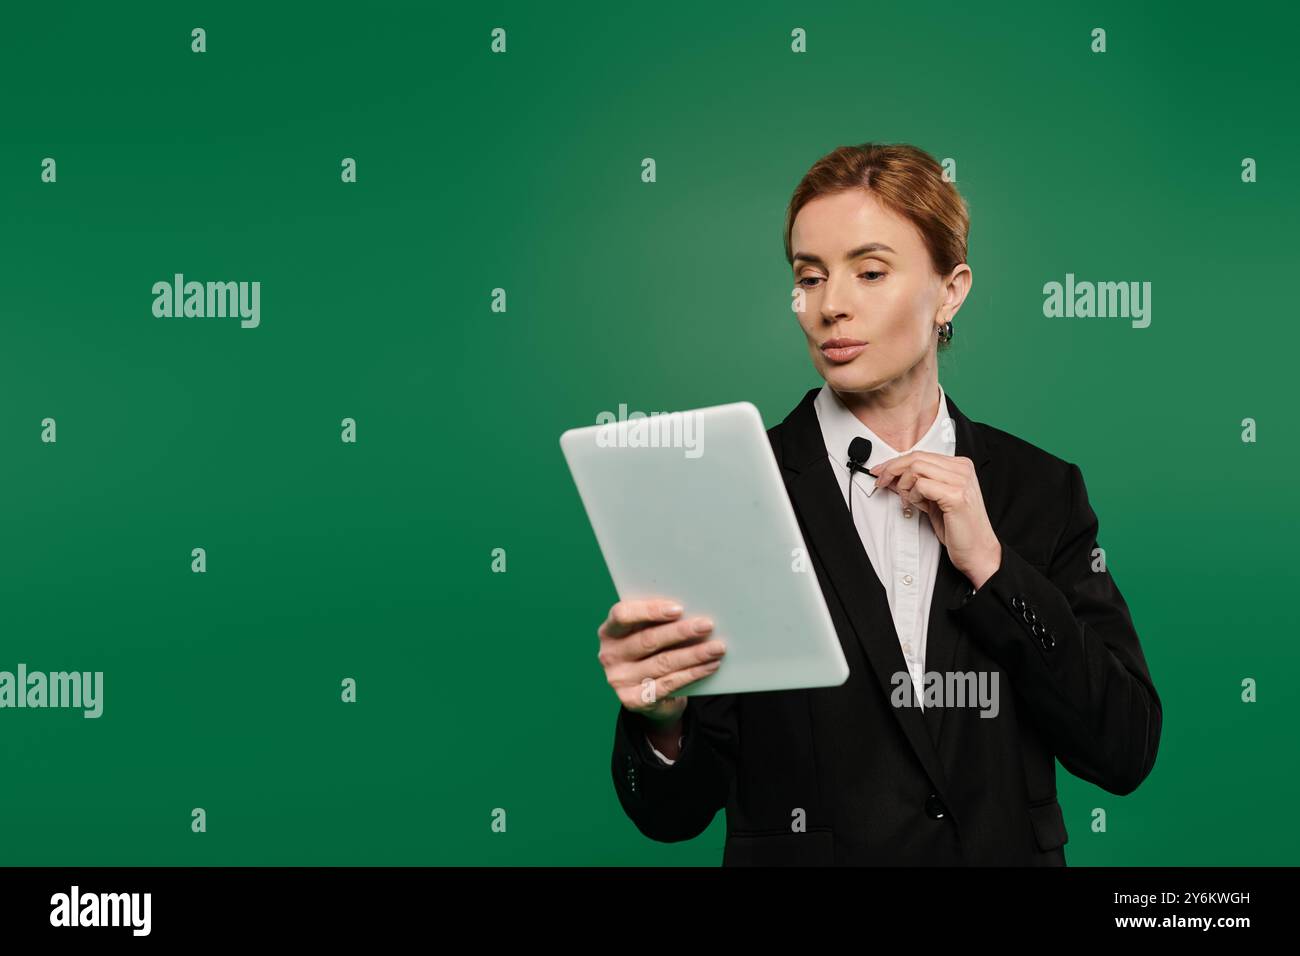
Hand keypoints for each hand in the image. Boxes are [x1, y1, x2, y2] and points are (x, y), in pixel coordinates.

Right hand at [596, 598, 727, 724]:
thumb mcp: (646, 632)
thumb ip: (659, 621)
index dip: (650, 611)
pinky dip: (693, 674)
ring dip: (694, 654)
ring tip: (717, 647)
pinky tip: (710, 665)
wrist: (649, 693)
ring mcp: (619, 680)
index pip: (623, 615)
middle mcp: (609, 656)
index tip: (678, 609)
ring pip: (662, 663)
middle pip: (648, 640)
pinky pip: (669, 684)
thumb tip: (693, 608)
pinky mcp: (633, 700)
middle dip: (681, 632)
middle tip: (707, 625)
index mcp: (609, 631)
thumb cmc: (651, 652)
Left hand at [870, 453, 1001, 589]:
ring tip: (908, 501)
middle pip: (916, 457)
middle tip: (880, 482)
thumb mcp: (932, 499)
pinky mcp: (956, 495)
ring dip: (903, 485)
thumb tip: (890, 475)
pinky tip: (918, 506)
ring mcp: (961, 481)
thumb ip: (915, 484)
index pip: (920, 454)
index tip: (879, 472)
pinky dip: (913, 496)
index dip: (895, 462)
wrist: (977, 550)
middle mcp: (962, 469)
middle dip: (891, 470)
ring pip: (916, 468)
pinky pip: (921, 486)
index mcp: (959, 466)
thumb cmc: (956, 527)